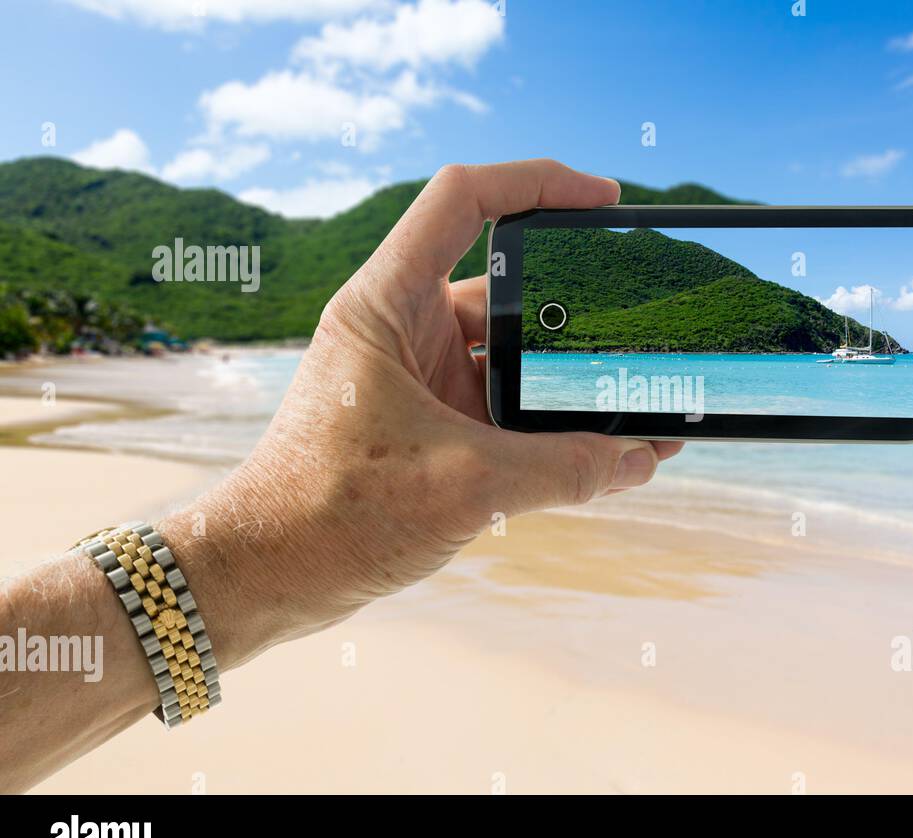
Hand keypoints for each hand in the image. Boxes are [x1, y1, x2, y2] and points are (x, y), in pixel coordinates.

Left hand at [163, 160, 683, 667]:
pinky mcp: (431, 427)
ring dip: (569, 384)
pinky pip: (505, 412)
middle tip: (639, 325)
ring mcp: (419, 381)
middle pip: (507, 293)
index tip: (602, 200)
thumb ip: (563, 468)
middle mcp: (404, 332)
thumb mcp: (465, 484)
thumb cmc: (329, 514)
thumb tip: (642, 458)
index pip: (463, 201)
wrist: (267, 577)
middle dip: (578, 311)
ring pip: (512, 362)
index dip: (537, 182)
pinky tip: (608, 453)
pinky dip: (551, 429)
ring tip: (638, 401)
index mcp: (387, 306)